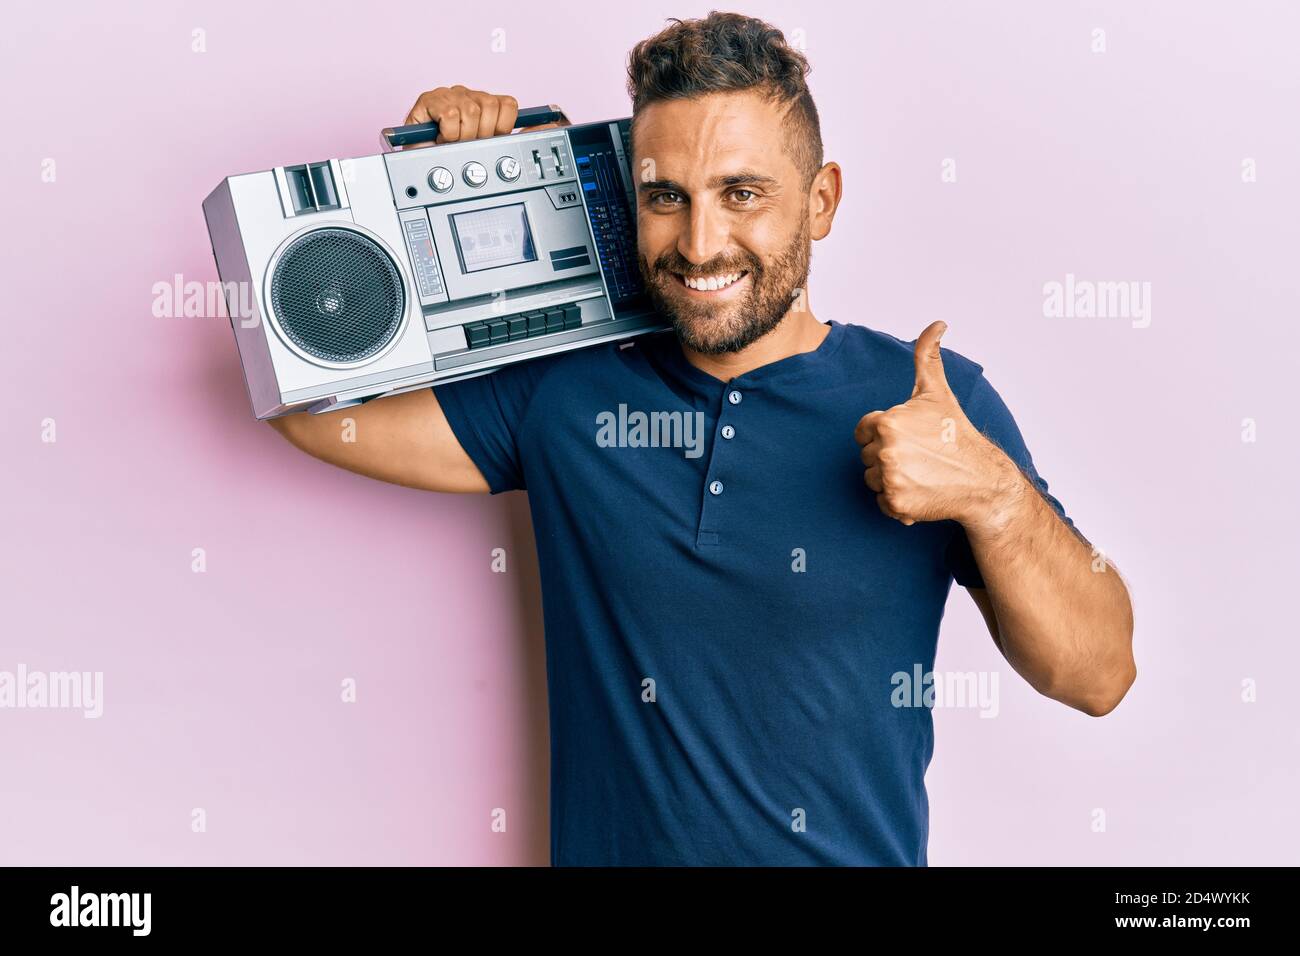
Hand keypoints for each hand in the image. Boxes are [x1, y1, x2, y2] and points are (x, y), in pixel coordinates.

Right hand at [401, 86, 566, 146]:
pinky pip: (450, 112)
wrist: (420, 162)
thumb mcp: (489, 149)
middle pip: (491, 106)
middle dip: (483, 134)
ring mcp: (450, 95)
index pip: (508, 103)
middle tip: (470, 145)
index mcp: (485, 104)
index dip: (503, 126)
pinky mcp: (429, 99)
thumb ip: (513, 137)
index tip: (492, 140)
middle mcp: (469, 96)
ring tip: (453, 142)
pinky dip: (449, 130)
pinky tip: (442, 136)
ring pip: (472, 109)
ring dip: (464, 135)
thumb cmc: (453, 156)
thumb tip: (546, 127)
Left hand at [854, 321, 1018, 526]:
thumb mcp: (938, 392)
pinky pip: (881, 502)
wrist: (981, 479)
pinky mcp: (896, 504)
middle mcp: (885, 450)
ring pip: (872, 479)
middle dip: (887, 456)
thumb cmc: (954, 433)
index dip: (883, 433)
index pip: (863, 431)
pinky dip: (897, 501)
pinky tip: (920, 490)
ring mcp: (890, 479)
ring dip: (890, 478)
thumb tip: (938, 323)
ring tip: (920, 472)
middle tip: (919, 455)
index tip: (908, 436)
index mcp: (887, 421)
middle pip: (866, 455)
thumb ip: (927, 356)